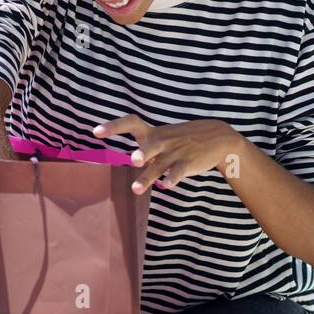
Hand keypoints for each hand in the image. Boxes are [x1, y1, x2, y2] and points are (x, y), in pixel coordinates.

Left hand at [92, 116, 240, 193]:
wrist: (218, 136)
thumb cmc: (182, 139)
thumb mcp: (163, 136)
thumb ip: (145, 145)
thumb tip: (127, 158)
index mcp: (153, 133)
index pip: (131, 123)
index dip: (113, 126)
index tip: (95, 132)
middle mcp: (163, 141)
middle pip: (150, 145)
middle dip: (142, 152)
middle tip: (133, 160)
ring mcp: (176, 153)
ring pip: (160, 166)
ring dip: (147, 177)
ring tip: (135, 190)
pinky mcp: (188, 163)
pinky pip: (178, 172)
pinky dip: (173, 179)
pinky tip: (166, 186)